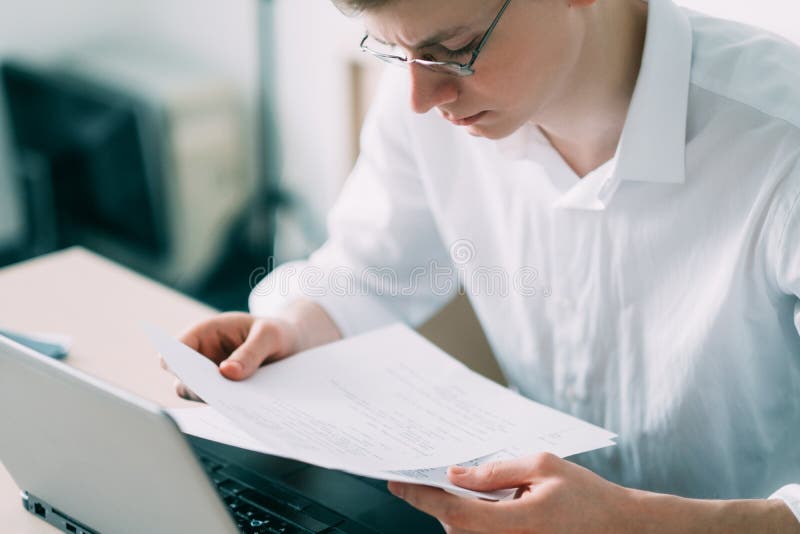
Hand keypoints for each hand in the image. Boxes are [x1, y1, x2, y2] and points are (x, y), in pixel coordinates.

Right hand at [160, 311, 300, 400]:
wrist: (291, 344)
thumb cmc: (276, 331)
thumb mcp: (270, 335)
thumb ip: (251, 351)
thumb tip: (227, 373)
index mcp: (205, 333)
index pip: (175, 349)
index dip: (176, 363)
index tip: (193, 375)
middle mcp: (202, 356)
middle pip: (182, 379)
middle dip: (197, 388)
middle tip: (218, 395)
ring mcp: (211, 377)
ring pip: (199, 395)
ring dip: (214, 401)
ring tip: (237, 406)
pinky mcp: (224, 393)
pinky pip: (219, 404)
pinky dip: (229, 408)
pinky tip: (246, 412)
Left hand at [387, 452, 634, 533]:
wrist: (619, 526)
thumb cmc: (585, 494)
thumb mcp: (541, 466)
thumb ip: (495, 471)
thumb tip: (456, 474)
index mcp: (517, 523)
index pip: (456, 513)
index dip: (422, 497)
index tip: (397, 483)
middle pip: (456, 525)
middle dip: (439, 499)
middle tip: (425, 472)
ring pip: (466, 533)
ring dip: (459, 509)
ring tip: (460, 481)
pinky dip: (474, 518)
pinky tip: (481, 498)